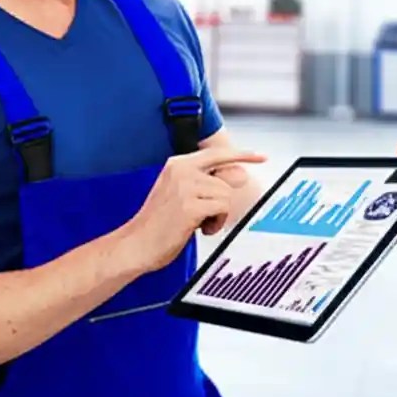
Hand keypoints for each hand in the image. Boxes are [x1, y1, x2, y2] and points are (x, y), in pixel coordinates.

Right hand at [125, 146, 266, 272]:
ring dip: (218, 215)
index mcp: (176, 165)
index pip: (216, 153)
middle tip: (207, 214)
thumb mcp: (178, 193)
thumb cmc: (157, 223)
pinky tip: (199, 229)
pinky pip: (222, 209)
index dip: (242, 154)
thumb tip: (240, 176)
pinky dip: (216, 223)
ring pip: (226, 195)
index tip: (260, 156)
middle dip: (223, 201)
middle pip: (227, 179)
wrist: (136, 243)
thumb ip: (203, 182)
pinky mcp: (190, 206)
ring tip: (198, 223)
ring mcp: (185, 188)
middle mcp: (181, 171)